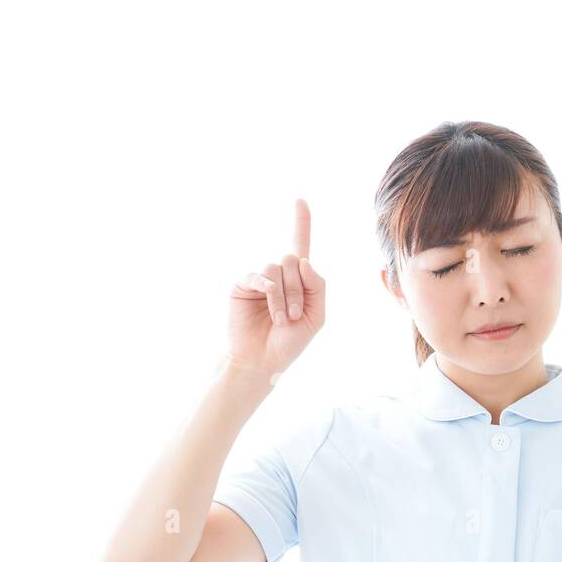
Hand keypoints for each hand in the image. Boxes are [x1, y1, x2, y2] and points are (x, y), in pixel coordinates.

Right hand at [227, 198, 325, 378]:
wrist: (263, 361)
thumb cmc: (289, 341)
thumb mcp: (316, 315)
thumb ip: (318, 286)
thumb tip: (302, 260)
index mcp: (297, 280)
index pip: (301, 245)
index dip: (301, 222)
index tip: (300, 199)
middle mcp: (278, 275)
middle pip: (293, 258)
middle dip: (299, 288)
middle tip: (294, 314)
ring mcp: (259, 279)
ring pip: (278, 267)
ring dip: (285, 295)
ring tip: (282, 318)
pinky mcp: (243, 285)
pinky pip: (261, 276)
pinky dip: (271, 293)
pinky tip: (273, 311)